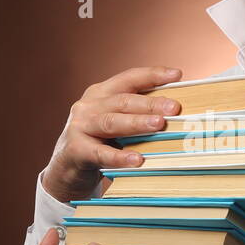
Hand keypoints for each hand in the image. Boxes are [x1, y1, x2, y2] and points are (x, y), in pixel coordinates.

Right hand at [42, 65, 184, 203]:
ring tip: (158, 124)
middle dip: (151, 103)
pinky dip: (120, 156)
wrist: (66, 169)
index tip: (177, 74)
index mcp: (101, 93)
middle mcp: (89, 105)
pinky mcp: (76, 149)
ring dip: (137, 122)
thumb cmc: (100, 143)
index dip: (152, 75)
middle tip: (174, 107)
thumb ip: (136, 114)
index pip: (129, 79)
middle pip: (123, 100)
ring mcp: (80, 126)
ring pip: (112, 122)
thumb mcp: (115, 123)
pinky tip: (137, 159)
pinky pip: (101, 153)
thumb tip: (176, 112)